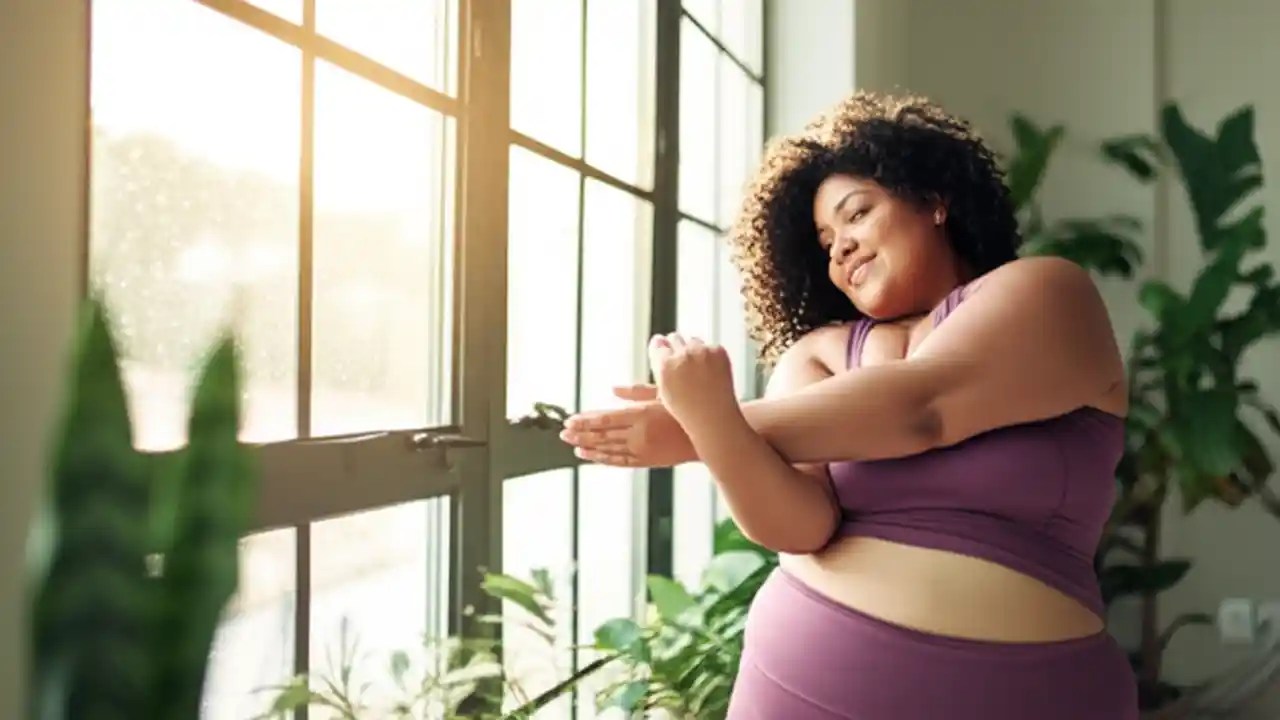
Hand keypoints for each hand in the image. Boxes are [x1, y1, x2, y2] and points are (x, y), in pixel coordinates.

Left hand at [560, 388, 693, 466]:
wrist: (709, 435)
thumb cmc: (687, 409)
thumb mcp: (664, 394)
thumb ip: (636, 392)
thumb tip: (612, 390)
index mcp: (642, 415)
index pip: (606, 419)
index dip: (585, 421)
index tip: (569, 421)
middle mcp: (639, 434)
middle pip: (603, 435)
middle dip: (581, 434)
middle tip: (563, 433)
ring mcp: (643, 450)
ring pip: (608, 450)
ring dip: (588, 447)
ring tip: (572, 445)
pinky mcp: (648, 461)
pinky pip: (620, 461)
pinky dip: (603, 459)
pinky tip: (590, 456)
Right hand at [647, 333, 740, 425]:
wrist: (715, 417)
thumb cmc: (688, 410)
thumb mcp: (664, 391)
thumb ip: (661, 368)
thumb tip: (660, 350)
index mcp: (665, 365)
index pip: (657, 343)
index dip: (660, 347)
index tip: (663, 349)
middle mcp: (682, 354)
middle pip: (675, 337)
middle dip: (676, 345)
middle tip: (682, 359)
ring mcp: (701, 351)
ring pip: (693, 340)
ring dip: (693, 349)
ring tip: (698, 368)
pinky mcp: (718, 351)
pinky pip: (710, 346)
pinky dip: (710, 355)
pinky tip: (712, 370)